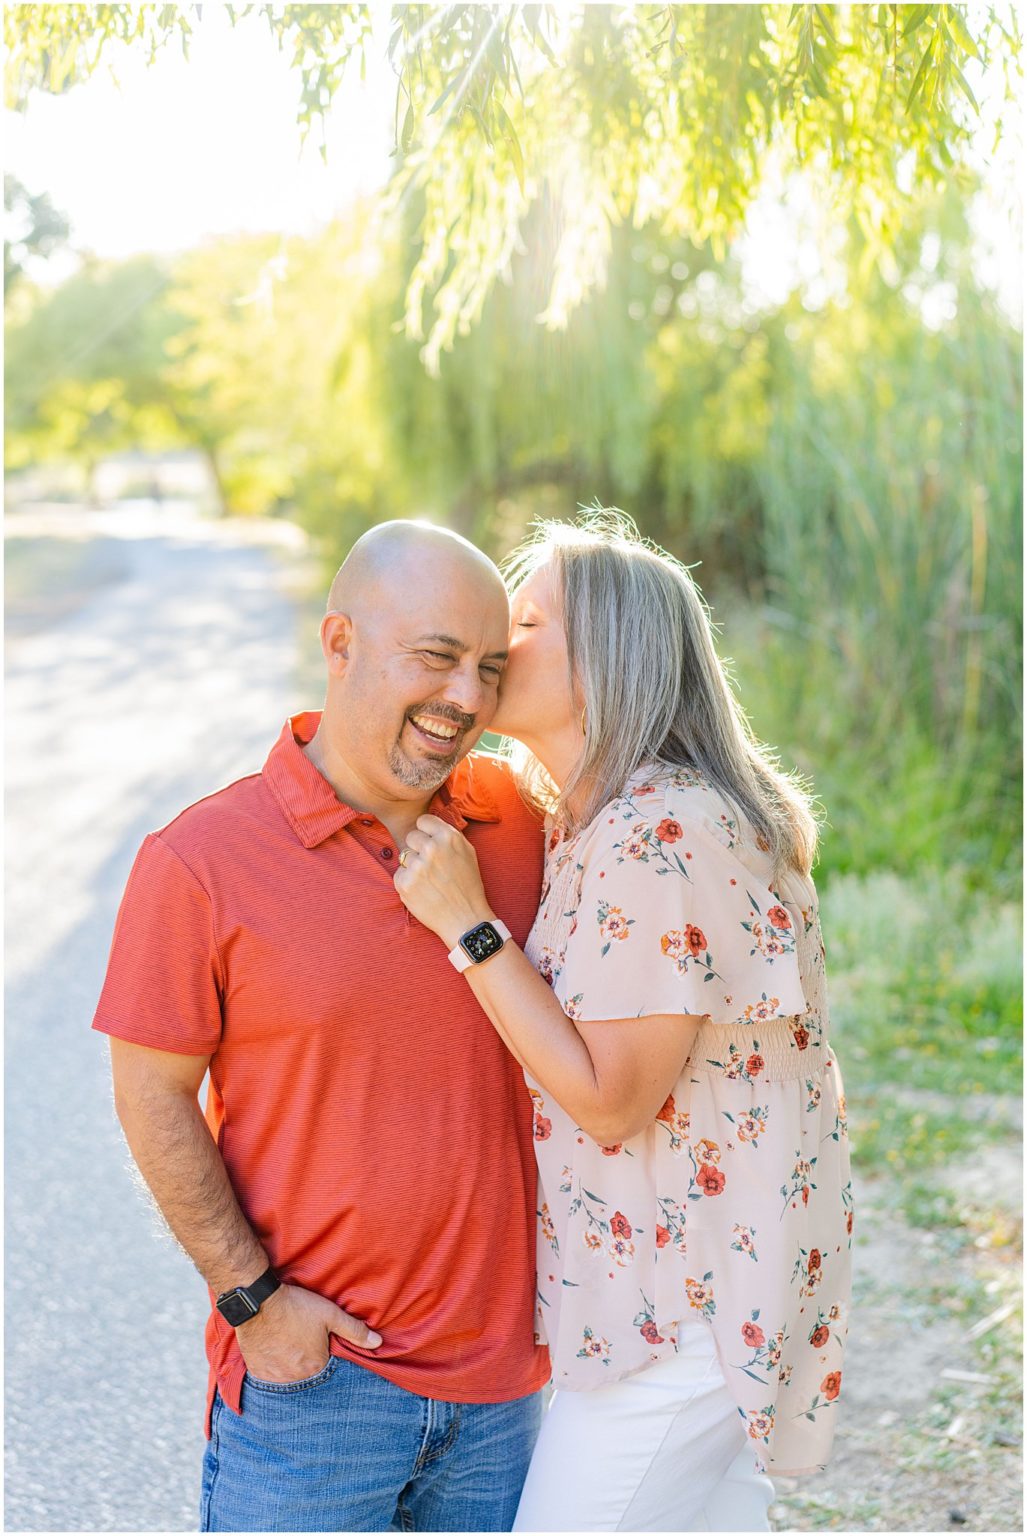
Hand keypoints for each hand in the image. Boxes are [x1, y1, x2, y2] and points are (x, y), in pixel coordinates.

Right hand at [235, 1283, 380, 1383]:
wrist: (258, 1302)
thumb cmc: (296, 1307)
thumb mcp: (330, 1314)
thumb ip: (354, 1331)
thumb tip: (378, 1343)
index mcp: (316, 1367)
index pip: (327, 1368)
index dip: (324, 1353)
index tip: (318, 1341)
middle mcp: (296, 1379)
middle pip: (307, 1374)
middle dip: (308, 1362)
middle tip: (301, 1341)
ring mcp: (275, 1378)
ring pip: (289, 1378)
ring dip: (291, 1367)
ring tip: (288, 1346)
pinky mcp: (259, 1373)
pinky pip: (270, 1378)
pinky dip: (274, 1368)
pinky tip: (275, 1352)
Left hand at [394, 815, 494, 947]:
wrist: (465, 919)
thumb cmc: (468, 886)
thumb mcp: (468, 853)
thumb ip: (449, 835)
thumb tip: (429, 824)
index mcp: (449, 837)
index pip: (423, 820)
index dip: (426, 832)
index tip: (431, 843)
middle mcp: (432, 849)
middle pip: (411, 837)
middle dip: (418, 849)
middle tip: (431, 866)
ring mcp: (417, 866)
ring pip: (405, 855)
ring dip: (413, 866)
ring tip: (429, 880)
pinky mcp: (405, 883)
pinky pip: (399, 873)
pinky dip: (407, 882)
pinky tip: (422, 890)